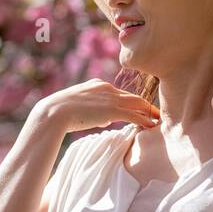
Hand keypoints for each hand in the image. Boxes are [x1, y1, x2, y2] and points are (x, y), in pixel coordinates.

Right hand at [35, 78, 160, 132]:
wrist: (54, 112)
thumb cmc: (61, 113)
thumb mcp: (79, 107)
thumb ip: (94, 111)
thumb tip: (106, 119)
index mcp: (98, 85)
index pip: (120, 93)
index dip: (131, 102)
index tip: (139, 109)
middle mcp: (107, 88)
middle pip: (133, 96)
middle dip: (146, 105)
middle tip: (156, 113)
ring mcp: (110, 99)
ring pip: (137, 104)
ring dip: (149, 112)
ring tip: (158, 119)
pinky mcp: (112, 110)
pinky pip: (135, 115)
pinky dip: (145, 121)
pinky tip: (152, 126)